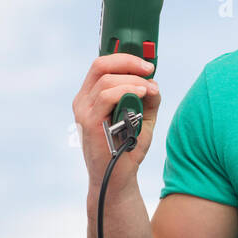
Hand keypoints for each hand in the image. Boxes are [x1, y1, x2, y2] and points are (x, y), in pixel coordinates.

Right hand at [73, 52, 161, 190]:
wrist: (118, 178)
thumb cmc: (127, 148)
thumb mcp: (142, 119)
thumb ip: (147, 99)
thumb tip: (153, 82)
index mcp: (92, 96)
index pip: (102, 65)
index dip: (125, 58)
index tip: (148, 65)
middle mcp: (84, 101)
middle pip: (100, 65)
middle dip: (129, 62)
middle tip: (150, 70)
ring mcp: (84, 111)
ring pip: (106, 80)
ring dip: (132, 80)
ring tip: (149, 90)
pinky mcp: (89, 122)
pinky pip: (105, 96)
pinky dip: (126, 90)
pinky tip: (141, 94)